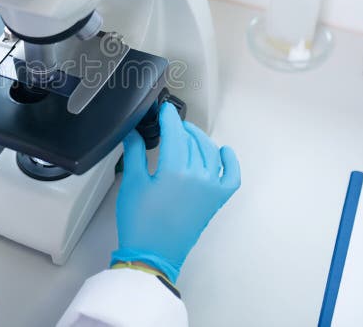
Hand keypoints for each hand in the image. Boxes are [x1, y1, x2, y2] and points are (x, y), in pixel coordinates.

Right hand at [112, 102, 240, 282]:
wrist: (152, 254)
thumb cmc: (139, 221)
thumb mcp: (132, 182)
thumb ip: (135, 152)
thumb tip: (134, 132)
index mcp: (175, 169)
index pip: (175, 132)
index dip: (168, 117)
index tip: (163, 109)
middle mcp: (198, 176)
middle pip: (192, 140)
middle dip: (180, 128)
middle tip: (167, 125)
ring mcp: (210, 188)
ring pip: (210, 152)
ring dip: (199, 139)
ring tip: (186, 136)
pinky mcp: (216, 201)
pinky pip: (230, 176)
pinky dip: (230, 162)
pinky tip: (223, 152)